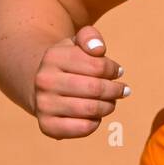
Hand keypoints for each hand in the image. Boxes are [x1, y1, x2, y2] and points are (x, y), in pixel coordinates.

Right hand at [33, 25, 129, 139]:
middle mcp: (44, 81)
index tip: (118, 72)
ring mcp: (43, 105)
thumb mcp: (76, 43)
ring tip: (111, 102)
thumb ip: (90, 37)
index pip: (98, 66)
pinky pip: (83, 128)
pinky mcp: (47, 126)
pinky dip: (96, 122)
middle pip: (96, 88)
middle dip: (115, 90)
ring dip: (108, 106)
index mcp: (53, 57)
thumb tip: (98, 49)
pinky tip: (96, 115)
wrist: (41, 84)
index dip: (113, 70)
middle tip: (122, 90)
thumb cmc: (68, 62)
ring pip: (91, 109)